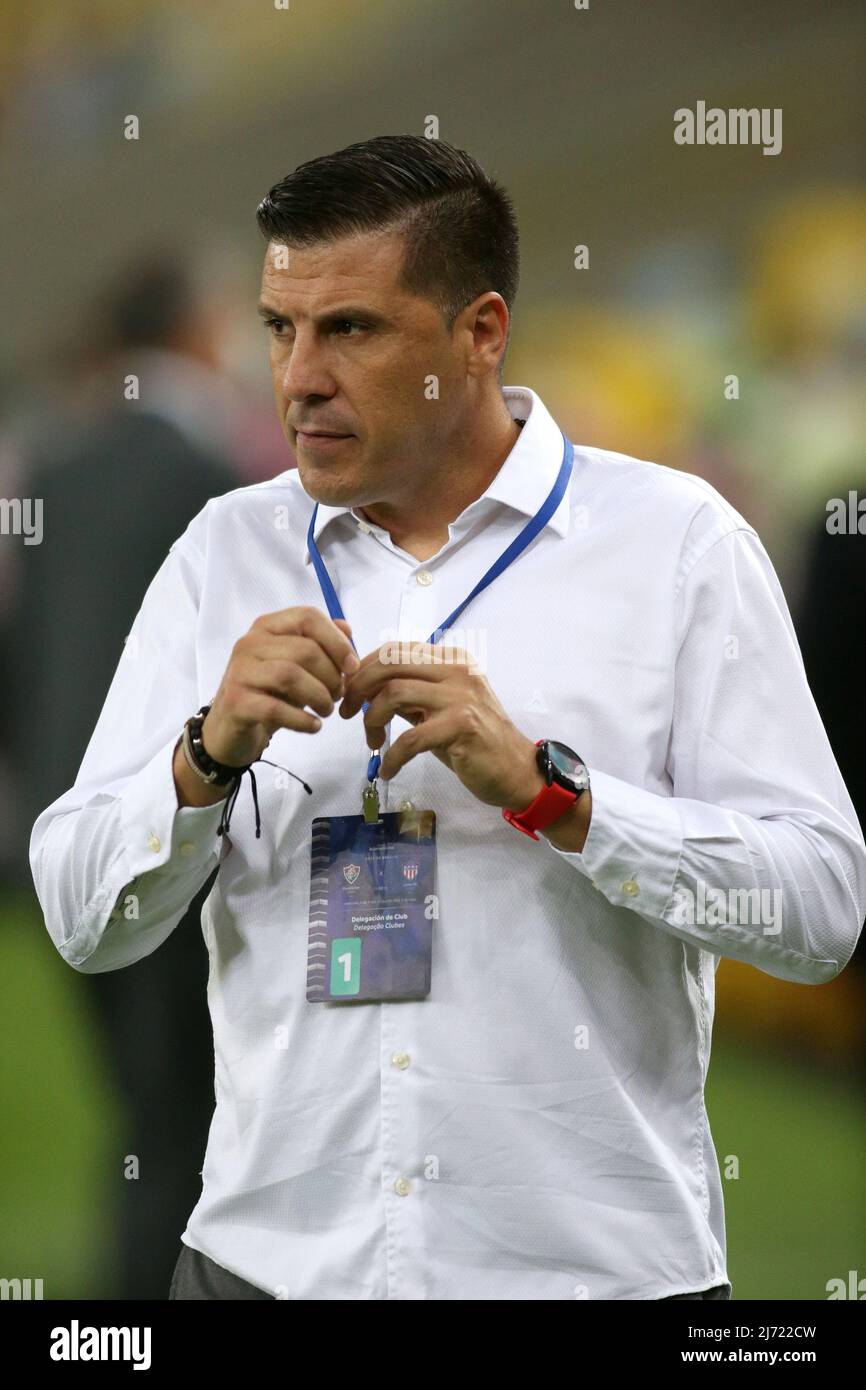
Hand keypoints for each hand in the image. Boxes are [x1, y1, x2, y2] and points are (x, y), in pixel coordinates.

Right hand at [202, 608, 358, 766]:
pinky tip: (314, 726)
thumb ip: (320, 645)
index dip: (336, 641)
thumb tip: (346, 629)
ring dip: (319, 697)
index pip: (307, 617)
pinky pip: (275, 708)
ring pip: (290, 676)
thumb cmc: (268, 693)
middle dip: (331, 675)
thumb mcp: (296, 666)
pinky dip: (302, 720)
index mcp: (267, 627)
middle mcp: (249, 643)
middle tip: (338, 695)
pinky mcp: (236, 702)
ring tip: (327, 710)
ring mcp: (240, 672)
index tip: (353, 666)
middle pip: (304, 650)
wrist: (229, 728)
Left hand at [337, 640, 546, 809]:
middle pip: (390, 662)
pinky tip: (389, 769)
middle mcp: (457, 670)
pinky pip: (410, 738)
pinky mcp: (461, 725)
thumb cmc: (475, 742)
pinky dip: (392, 756)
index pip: (396, 648)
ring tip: (372, 741)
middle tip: (347, 712)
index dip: (364, 667)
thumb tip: (365, 687)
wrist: (515, 770)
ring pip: (394, 693)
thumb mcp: (439, 709)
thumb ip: (409, 694)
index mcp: (451, 660)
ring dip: (371, 720)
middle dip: (359, 686)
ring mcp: (461, 696)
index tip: (350, 693)